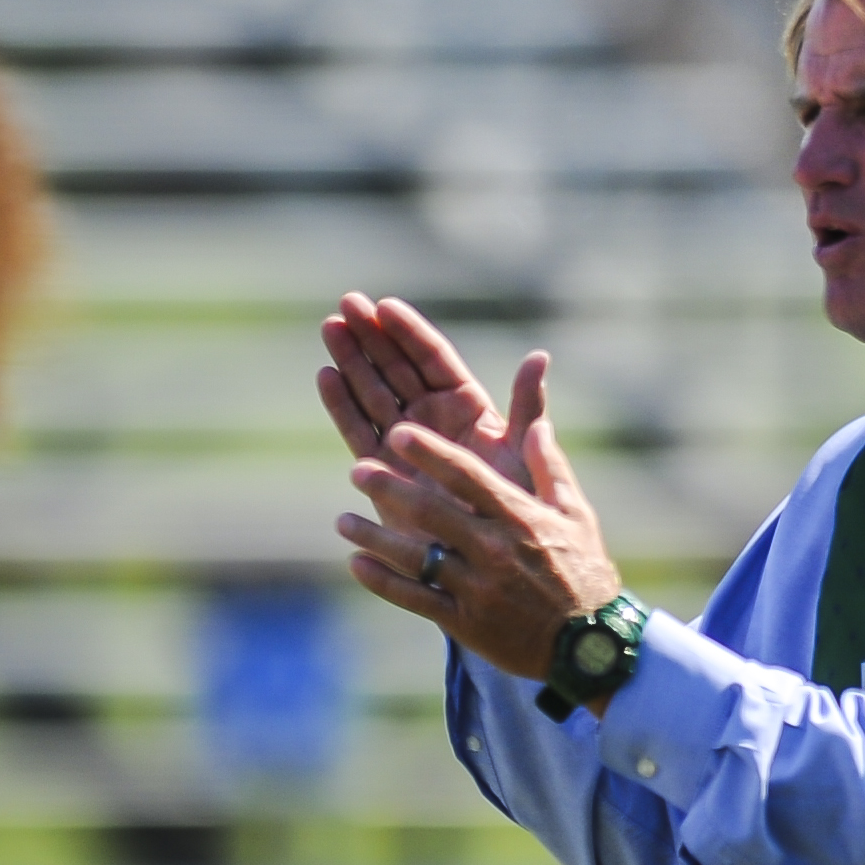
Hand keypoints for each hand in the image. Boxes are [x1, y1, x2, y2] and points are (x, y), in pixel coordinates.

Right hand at [317, 292, 546, 492]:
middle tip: (346, 304)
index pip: (432, 358)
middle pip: (396, 367)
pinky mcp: (382, 470)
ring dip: (351, 361)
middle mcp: (432, 418)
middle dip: (371, 336)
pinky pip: (358, 429)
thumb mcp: (523, 451)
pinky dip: (342, 404)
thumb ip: (526, 405)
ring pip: (373, 391)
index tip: (384, 306)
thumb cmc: (516, 505)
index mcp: (467, 405)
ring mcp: (405, 442)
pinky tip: (326, 375)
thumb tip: (538, 356)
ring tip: (330, 328)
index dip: (408, 331)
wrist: (490, 559)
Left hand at [337, 413, 621, 681]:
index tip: (398, 434)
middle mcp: (494, 549)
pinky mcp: (465, 623)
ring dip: (374, 537)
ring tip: (342, 521)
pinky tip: (356, 564)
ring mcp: (477, 588)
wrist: (590, 645)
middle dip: (389, 488)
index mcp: (519, 517)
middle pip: (431, 512)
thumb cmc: (584, 572)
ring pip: (415, 557)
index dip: (429, 452)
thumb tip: (538, 425)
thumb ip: (550, 468)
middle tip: (356, 470)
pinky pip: (415, 599)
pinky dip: (382, 582)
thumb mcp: (576, 515)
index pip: (466, 475)